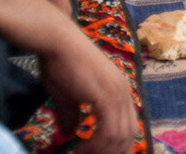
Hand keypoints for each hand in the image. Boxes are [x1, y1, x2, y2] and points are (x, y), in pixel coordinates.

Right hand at [39, 37, 135, 153]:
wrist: (57, 42)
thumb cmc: (60, 64)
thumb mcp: (67, 96)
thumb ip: (72, 115)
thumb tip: (70, 133)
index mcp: (119, 91)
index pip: (128, 126)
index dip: (117, 146)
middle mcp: (124, 91)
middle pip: (128, 134)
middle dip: (112, 152)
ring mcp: (117, 92)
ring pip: (119, 135)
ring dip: (101, 152)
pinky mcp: (106, 95)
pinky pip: (108, 131)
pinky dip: (96, 146)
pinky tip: (79, 149)